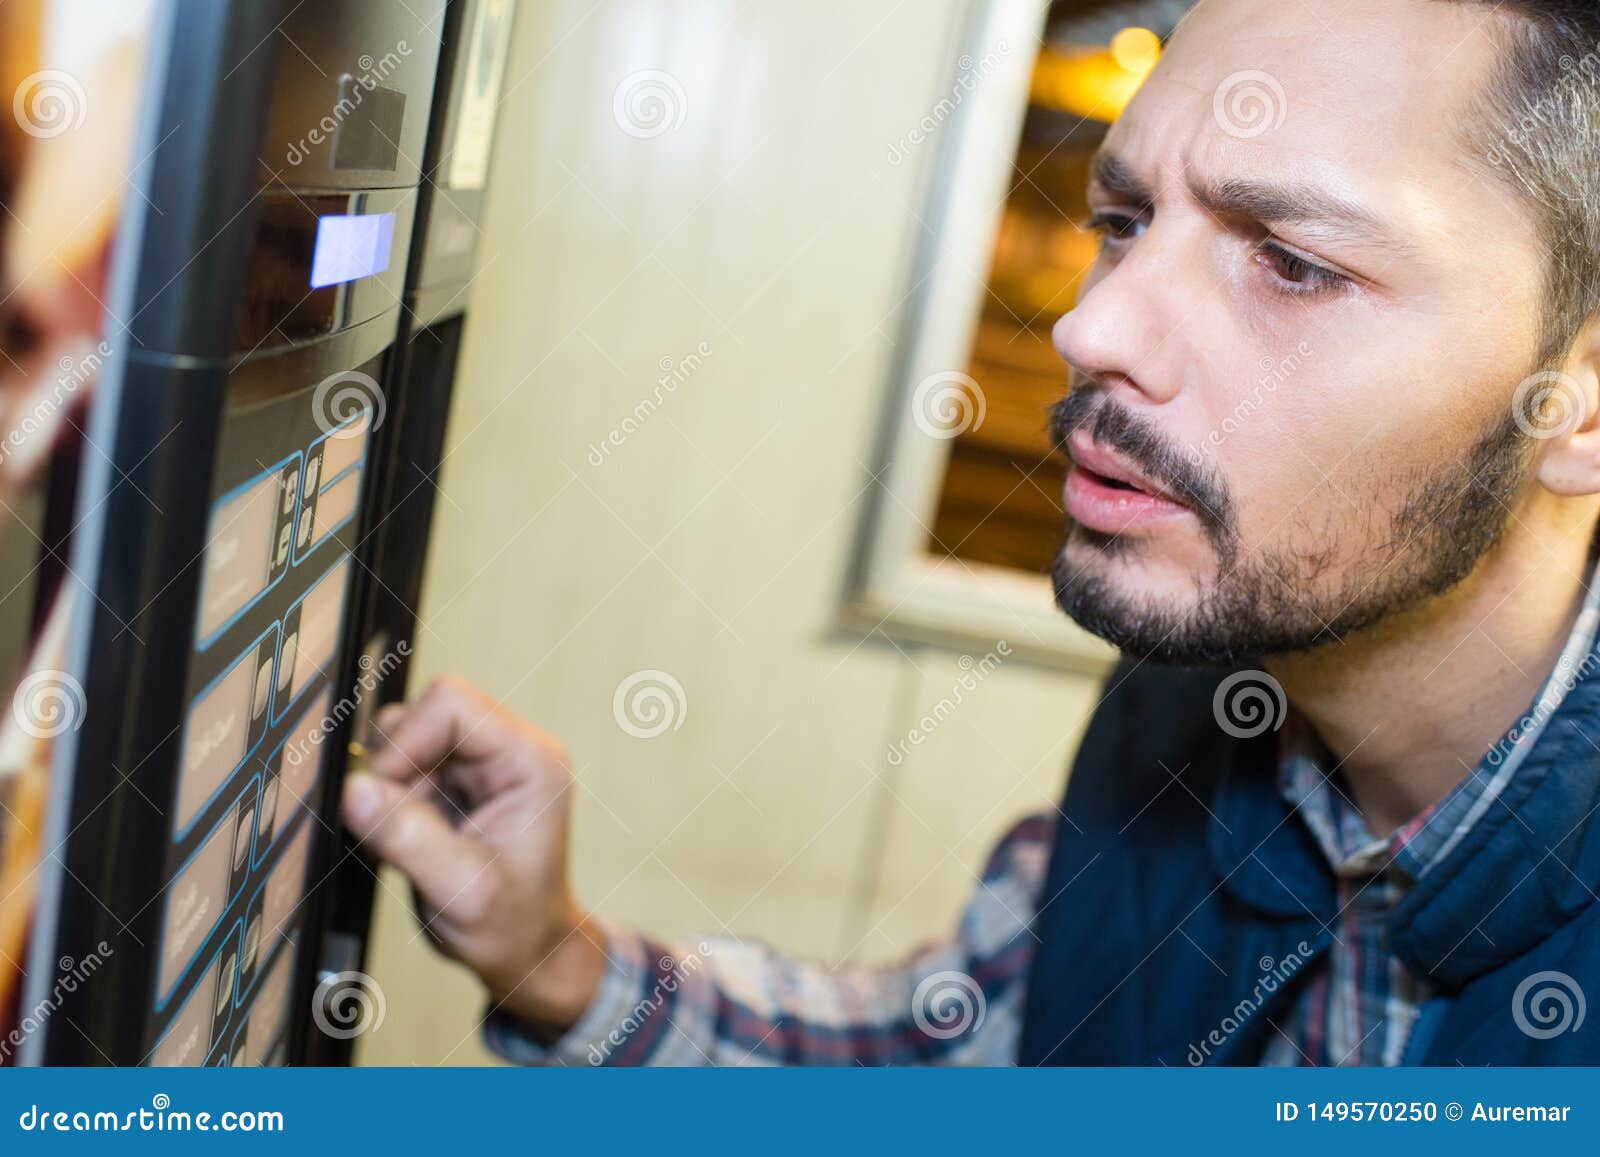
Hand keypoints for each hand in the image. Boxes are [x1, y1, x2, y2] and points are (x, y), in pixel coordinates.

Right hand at [340, 675, 605, 1031]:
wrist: (525, 951)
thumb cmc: (511, 927)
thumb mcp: (462, 892)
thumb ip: (409, 839)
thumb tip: (353, 790)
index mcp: (529, 760)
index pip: (452, 704)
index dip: (405, 744)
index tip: (384, 798)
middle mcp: (508, 750)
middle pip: (424, 713)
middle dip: (394, 768)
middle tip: (397, 829)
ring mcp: (479, 763)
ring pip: (405, 736)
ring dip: (389, 786)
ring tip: (409, 840)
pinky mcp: (453, 781)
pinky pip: (399, 765)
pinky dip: (387, 800)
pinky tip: (407, 839)